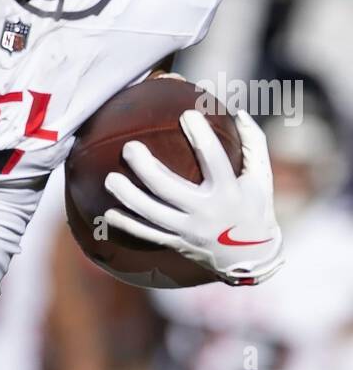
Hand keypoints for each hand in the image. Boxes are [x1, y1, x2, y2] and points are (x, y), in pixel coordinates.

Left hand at [103, 110, 283, 284]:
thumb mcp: (262, 177)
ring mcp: (189, 231)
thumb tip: (240, 112)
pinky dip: (127, 225)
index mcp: (229, 192)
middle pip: (168, 188)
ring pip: (151, 214)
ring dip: (128, 197)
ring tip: (110, 179)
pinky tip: (108, 213)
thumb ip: (253, 144)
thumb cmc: (255, 207)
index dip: (201, 136)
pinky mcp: (177, 243)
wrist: (251, 257)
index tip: (187, 114)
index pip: (213, 159)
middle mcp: (206, 212)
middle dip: (146, 168)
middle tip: (129, 147)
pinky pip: (147, 235)